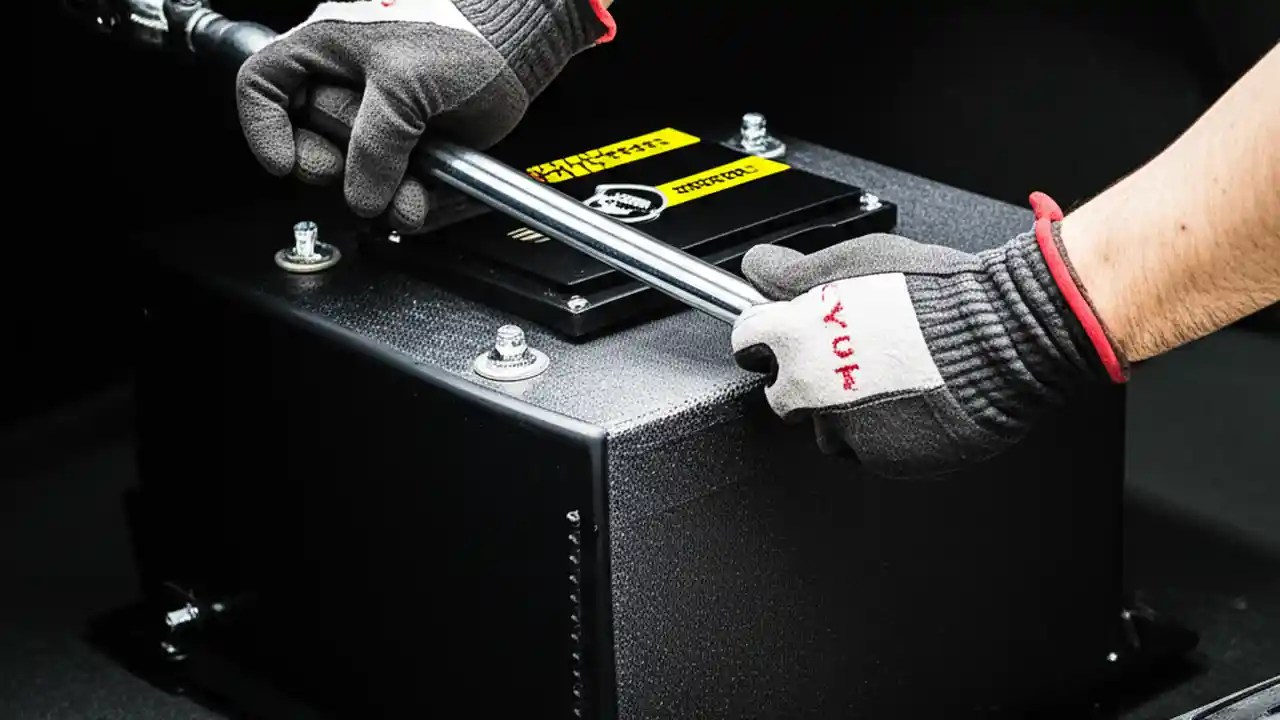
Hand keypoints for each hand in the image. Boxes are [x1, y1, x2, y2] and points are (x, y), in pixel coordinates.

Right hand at [235, 0, 614, 232]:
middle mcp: (348, 85)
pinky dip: (409, 200)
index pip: (264, 88)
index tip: (286, 164)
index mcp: (325, 48)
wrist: (522, 45)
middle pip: (312, 145)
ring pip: (360, 177)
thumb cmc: (465, 31)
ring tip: (408, 196)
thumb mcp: (404, 81)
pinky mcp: (417, 147)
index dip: (265, 130)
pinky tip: (423, 200)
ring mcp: (384, 120)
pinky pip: (400, 187)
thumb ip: (375, 143)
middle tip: (358, 173)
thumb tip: (361, 194)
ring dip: (382, 195)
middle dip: (338, 169)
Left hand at [731, 193, 1128, 477]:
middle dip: (803, 378)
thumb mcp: (857, 258)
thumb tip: (762, 267)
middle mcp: (810, 386)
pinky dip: (882, 431)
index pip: (746, 340)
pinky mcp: (882, 458)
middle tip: (845, 358)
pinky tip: (908, 401)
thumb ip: (797, 270)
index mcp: (795, 335)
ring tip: (888, 379)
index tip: (775, 335)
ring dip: (843, 409)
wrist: (1002, 336)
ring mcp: (844, 427)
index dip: (763, 334)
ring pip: (825, 427)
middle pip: (781, 392)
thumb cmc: (936, 293)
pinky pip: (868, 450)